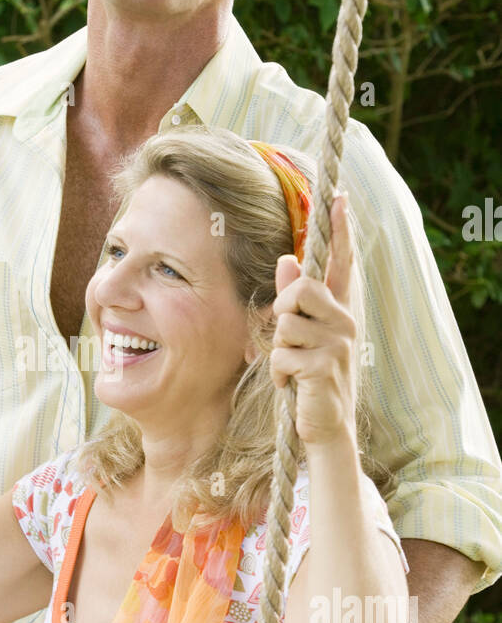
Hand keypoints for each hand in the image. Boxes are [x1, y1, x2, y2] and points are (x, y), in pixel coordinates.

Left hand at [270, 190, 357, 447]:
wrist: (325, 425)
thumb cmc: (309, 377)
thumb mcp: (300, 336)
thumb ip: (293, 299)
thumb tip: (286, 259)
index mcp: (339, 310)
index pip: (342, 264)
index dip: (340, 231)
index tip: (340, 197)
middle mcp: (345, 321)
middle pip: (300, 289)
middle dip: (282, 311)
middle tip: (288, 339)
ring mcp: (339, 344)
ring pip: (285, 324)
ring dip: (278, 350)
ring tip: (292, 369)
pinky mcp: (326, 366)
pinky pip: (282, 356)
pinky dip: (278, 374)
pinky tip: (291, 386)